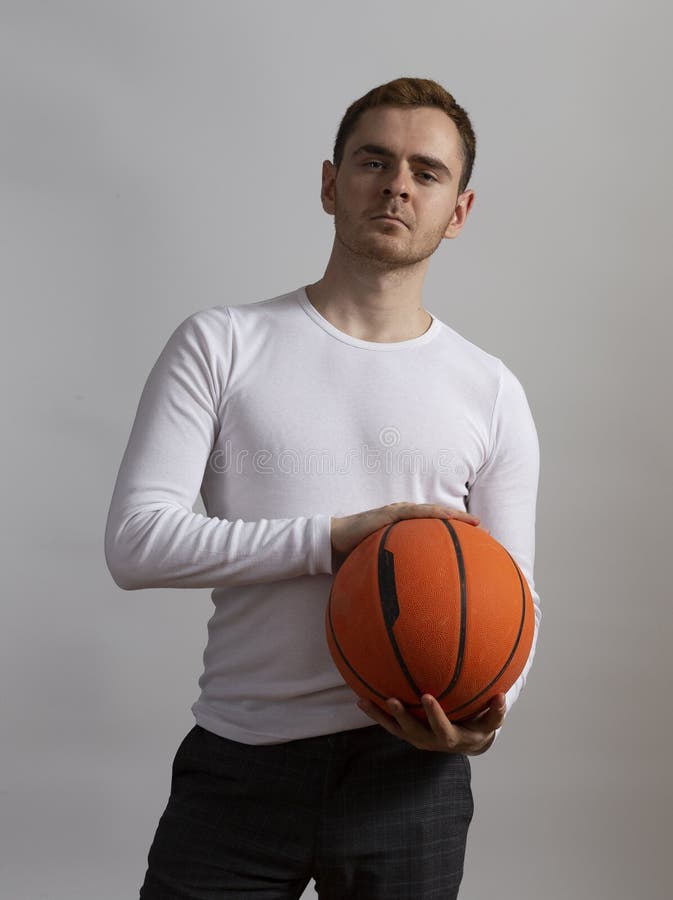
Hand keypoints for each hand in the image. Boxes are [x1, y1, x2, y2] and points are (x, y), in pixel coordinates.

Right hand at [330, 502, 480, 571]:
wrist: (331, 543)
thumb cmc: (355, 558)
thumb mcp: (380, 572)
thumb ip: (396, 584)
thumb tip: (410, 612)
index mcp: (405, 533)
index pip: (435, 532)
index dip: (457, 536)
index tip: (479, 545)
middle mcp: (405, 521)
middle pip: (440, 520)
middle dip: (463, 525)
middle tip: (487, 533)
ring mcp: (397, 514)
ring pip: (432, 512)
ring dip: (454, 516)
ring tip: (474, 522)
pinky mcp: (388, 513)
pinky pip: (414, 513)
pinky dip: (431, 513)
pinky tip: (446, 517)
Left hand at [356, 692, 506, 754]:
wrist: (466, 743)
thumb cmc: (479, 725)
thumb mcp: (490, 721)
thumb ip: (496, 712)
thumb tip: (502, 695)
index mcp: (452, 738)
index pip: (442, 728)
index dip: (434, 715)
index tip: (426, 696)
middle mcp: (432, 741)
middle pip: (414, 732)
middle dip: (403, 717)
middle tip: (392, 700)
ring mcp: (418, 739)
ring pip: (397, 730)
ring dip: (382, 716)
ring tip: (365, 701)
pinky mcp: (408, 735)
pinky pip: (390, 726)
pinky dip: (376, 714)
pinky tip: (361, 699)